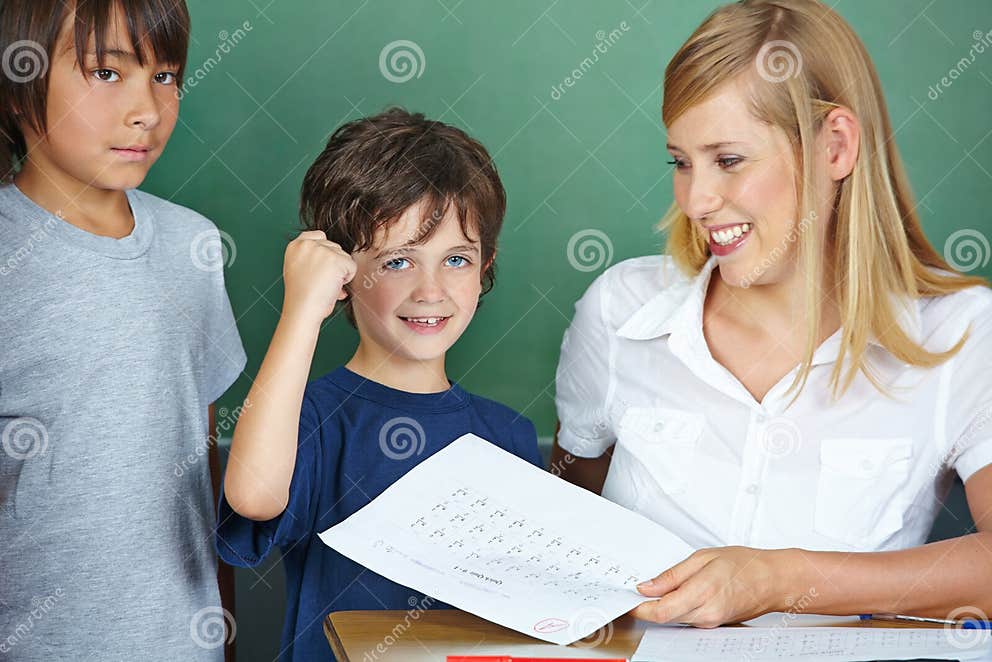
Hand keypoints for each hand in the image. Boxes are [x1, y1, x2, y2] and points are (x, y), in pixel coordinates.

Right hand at [282, 230, 356, 323]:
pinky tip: (334, 287)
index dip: (326, 252)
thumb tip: (335, 259)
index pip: (319, 236)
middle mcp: (307, 244)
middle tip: (323, 282)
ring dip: (341, 272)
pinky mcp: (335, 259)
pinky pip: (352, 266)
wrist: (302, 309)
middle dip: (334, 265)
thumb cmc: (302, 296)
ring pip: (345, 257)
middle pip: (335, 247)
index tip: (322, 268)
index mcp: (295, 246)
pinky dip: (348, 278)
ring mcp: (322, 250)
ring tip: (327, 286)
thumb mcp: (299, 270)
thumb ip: (312, 258)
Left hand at [630, 547, 792, 627]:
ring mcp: (710, 622)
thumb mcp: (703, 558)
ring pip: (674, 618)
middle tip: (637, 588)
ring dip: (662, 606)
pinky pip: (687, 618)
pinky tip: (677, 594)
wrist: (773, 580)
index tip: (627, 597)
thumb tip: (647, 586)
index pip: (660, 610)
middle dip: (647, 605)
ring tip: (657, 587)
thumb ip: (673, 575)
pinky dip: (676, 607)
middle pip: (664, 617)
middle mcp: (705, 614)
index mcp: (701, 593)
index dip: (639, 607)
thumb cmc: (745, 565)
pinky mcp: (713, 625)